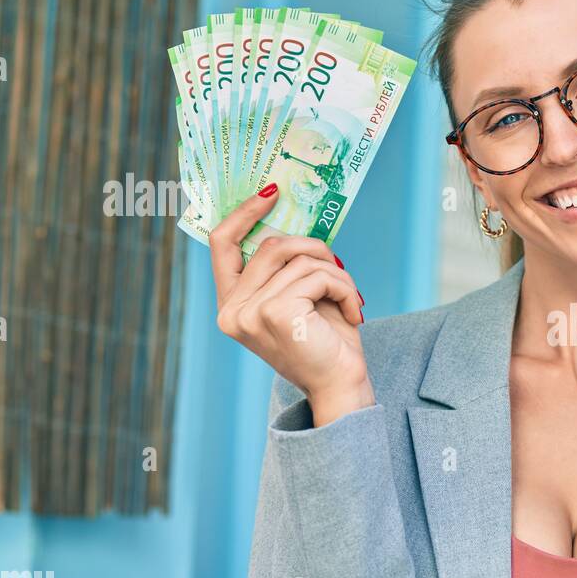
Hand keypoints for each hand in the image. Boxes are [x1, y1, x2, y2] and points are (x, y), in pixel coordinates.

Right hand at [211, 184, 375, 425]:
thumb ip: (287, 267)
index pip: (222, 245)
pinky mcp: (276, 313)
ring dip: (336, 273)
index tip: (271, 191)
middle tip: (339, 267)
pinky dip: (344, 287)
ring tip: (350, 297)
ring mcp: (250, 313)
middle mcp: (232, 311)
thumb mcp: (301, 297)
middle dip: (314, 248)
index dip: (244, 212)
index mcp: (232, 305)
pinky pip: (317, 275)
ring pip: (298, 259)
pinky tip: (354, 312)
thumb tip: (294, 221)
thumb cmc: (326, 343)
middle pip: (272, 245)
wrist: (342, 386)